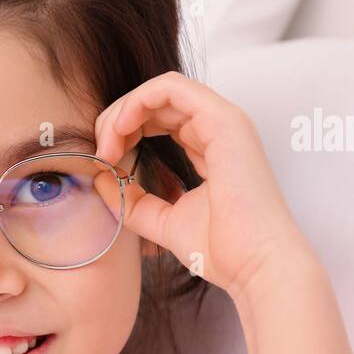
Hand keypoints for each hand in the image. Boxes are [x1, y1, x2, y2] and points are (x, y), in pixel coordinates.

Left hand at [93, 72, 319, 305]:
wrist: (253, 265)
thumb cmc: (220, 249)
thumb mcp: (161, 221)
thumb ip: (131, 200)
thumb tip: (100, 178)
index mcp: (208, 147)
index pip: (158, 120)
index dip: (123, 133)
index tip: (102, 164)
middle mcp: (217, 128)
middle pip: (155, 102)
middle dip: (117, 121)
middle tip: (100, 155)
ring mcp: (223, 120)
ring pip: (160, 90)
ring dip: (123, 112)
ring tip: (107, 147)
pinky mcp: (223, 120)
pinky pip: (170, 88)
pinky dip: (137, 102)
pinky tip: (120, 130)